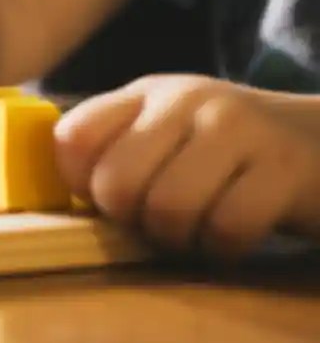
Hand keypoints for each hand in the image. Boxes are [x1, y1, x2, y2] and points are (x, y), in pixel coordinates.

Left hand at [55, 75, 319, 259]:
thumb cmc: (231, 152)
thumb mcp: (168, 134)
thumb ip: (116, 150)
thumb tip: (59, 192)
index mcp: (147, 94)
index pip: (73, 136)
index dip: (77, 184)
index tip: (106, 201)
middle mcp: (188, 101)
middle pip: (116, 183)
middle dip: (132, 221)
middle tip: (158, 224)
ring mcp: (239, 129)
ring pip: (168, 208)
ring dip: (179, 239)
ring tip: (197, 230)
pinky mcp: (284, 168)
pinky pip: (226, 227)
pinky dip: (223, 248)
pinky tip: (232, 237)